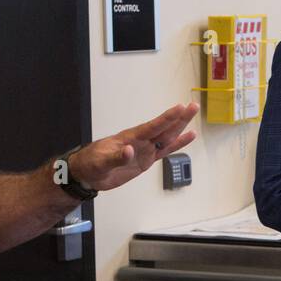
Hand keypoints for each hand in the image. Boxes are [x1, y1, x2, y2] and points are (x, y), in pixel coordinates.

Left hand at [69, 102, 198, 192]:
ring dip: (180, 127)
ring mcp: (144, 149)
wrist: (87, 174)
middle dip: (179, 118)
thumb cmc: (91, 163)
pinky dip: (177, 145)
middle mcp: (140, 141)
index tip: (179, 108)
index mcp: (130, 138)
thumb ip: (116, 157)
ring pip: (167, 137)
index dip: (167, 118)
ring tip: (192, 115)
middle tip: (192, 106)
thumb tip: (129, 151)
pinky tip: (187, 137)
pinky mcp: (146, 160)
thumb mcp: (100, 162)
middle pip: (164, 128)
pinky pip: (165, 150)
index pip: (152, 126)